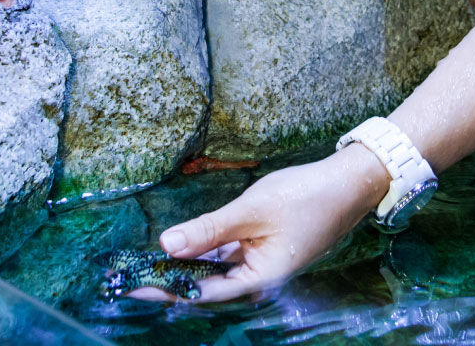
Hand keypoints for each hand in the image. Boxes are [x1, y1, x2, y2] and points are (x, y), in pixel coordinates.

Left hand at [145, 148, 387, 302]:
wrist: (349, 183)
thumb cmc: (306, 196)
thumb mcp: (252, 210)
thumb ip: (208, 230)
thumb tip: (167, 245)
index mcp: (261, 279)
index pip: (201, 292)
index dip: (163, 289)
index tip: (131, 287)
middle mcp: (259, 279)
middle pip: (204, 287)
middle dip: (166, 283)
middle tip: (126, 278)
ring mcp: (261, 265)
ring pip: (213, 272)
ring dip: (181, 268)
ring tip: (143, 266)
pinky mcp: (261, 250)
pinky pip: (224, 258)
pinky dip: (201, 254)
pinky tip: (178, 249)